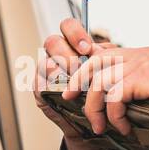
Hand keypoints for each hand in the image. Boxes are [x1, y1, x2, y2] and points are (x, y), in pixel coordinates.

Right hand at [34, 18, 110, 149]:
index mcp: (75, 46)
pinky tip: (62, 90)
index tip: (87, 48)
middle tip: (78, 67)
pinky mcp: (41, 90)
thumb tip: (110, 49)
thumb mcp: (110, 71)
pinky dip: (50, 85)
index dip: (75, 34)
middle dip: (66, 54)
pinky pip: (38, 82)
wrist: (96, 122)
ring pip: (45, 61)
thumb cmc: (105, 94)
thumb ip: (106, 58)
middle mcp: (59, 56)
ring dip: (60, 71)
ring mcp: (47, 73)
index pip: (68, 27)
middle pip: (53, 42)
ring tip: (73, 82)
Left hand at [63, 46, 148, 136]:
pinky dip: (114, 115)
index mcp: (145, 54)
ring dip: (94, 107)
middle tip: (70, 101)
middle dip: (76, 82)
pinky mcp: (147, 78)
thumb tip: (133, 102)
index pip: (104, 53)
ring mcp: (144, 64)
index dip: (86, 69)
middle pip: (93, 61)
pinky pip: (115, 95)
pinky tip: (125, 128)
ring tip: (100, 126)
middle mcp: (141, 55)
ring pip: (99, 80)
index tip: (76, 87)